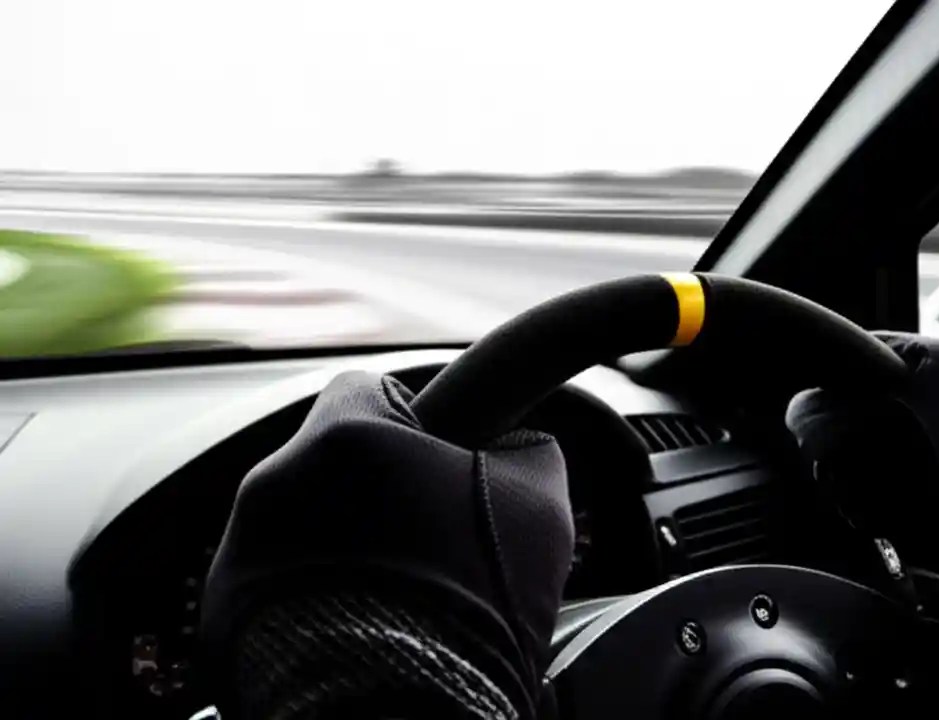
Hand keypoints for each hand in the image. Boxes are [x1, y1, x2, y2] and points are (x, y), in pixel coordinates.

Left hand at [201, 371, 573, 719]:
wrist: (398, 719)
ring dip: (344, 547)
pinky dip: (311, 599)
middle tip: (436, 540)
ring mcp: (236, 555)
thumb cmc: (469, 615)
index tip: (445, 461)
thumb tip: (515, 450)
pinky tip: (361, 629)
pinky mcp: (220, 620)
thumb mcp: (538, 508)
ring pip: (301, 525)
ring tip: (400, 596)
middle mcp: (271, 484)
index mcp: (342, 436)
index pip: (373, 387)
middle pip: (333, 461)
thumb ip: (524, 452)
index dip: (418, 421)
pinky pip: (273, 586)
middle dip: (381, 492)